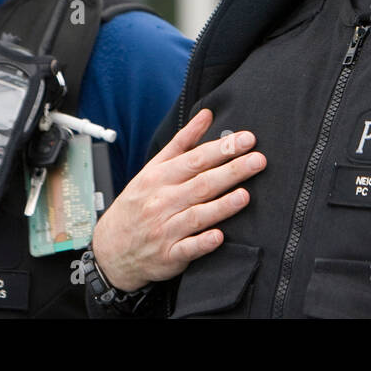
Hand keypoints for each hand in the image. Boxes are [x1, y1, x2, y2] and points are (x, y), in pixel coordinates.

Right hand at [90, 108, 265, 291]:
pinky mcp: (169, 255)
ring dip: (222, 206)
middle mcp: (163, 201)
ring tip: (245, 195)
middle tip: (258, 160)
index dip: (222, 149)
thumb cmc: (138, 203)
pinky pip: (188, 249)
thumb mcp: (153, 168)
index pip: (195, 159)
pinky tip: (219, 236)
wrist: (112, 247)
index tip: (247, 140)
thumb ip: (183, 142)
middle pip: (202, 184)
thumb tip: (207, 114)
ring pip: (197, 215)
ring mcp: (165, 229)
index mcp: (160, 177)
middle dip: (232, 171)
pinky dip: (203, 242)